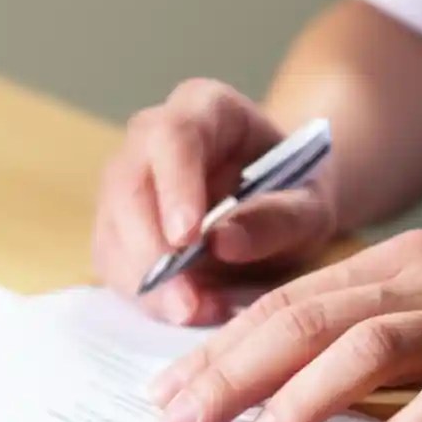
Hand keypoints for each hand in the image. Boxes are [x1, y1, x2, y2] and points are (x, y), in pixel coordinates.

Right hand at [92, 79, 337, 326]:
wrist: (280, 205)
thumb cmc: (296, 193)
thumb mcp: (311, 204)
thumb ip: (278, 218)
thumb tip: (222, 242)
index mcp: (205, 108)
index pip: (174, 136)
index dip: (174, 186)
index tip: (187, 239)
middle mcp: (152, 136)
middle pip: (126, 183)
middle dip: (149, 248)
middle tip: (185, 301)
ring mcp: (126, 181)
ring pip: (111, 227)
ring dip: (143, 280)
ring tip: (191, 314)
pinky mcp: (116, 226)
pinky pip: (111, 261)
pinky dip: (141, 294)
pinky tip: (181, 311)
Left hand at [149, 230, 421, 421]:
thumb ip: (363, 314)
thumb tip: (272, 361)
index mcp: (398, 262)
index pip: (288, 302)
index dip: (221, 346)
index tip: (168, 388)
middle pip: (311, 320)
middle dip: (235, 371)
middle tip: (181, 419)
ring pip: (377, 346)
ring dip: (310, 394)